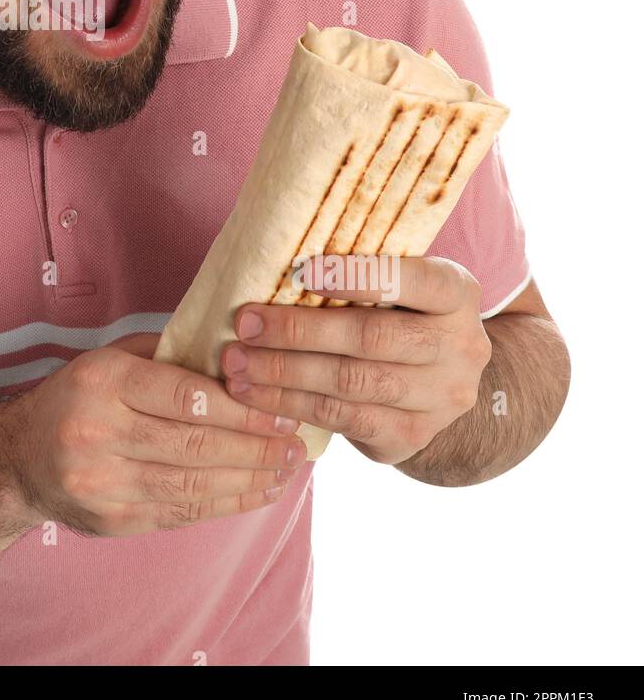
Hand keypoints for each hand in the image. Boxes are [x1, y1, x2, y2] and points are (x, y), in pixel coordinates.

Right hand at [0, 333, 306, 537]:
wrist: (18, 461)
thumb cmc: (77, 398)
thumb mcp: (110, 358)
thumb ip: (166, 354)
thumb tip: (236, 355)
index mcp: (102, 383)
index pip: (184, 396)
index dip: (240, 407)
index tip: (279, 410)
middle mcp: (99, 434)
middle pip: (195, 444)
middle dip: (255, 447)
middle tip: (295, 445)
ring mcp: (104, 483)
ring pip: (193, 485)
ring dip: (249, 481)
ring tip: (286, 471)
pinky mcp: (114, 521)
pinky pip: (182, 513)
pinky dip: (226, 505)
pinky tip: (256, 493)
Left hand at [221, 256, 492, 466]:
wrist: (441, 383)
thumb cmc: (399, 315)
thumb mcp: (399, 286)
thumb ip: (359, 274)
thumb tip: (275, 263)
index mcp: (456, 293)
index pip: (412, 279)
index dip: (357, 277)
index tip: (300, 273)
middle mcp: (460, 347)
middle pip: (371, 338)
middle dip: (299, 332)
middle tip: (246, 326)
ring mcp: (441, 399)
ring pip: (352, 383)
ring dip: (285, 374)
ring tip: (238, 365)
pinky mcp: (412, 436)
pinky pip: (344, 420)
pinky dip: (293, 406)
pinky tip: (256, 397)